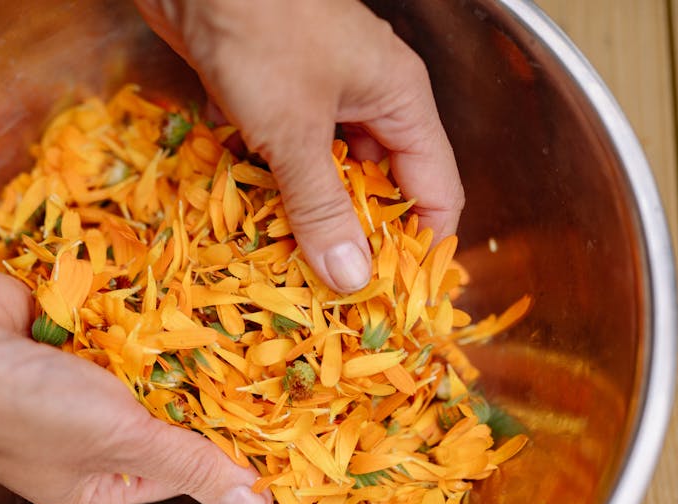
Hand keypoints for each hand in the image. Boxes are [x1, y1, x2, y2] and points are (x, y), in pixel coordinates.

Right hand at [0, 198, 270, 503]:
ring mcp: (71, 382)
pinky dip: (138, 314)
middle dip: (196, 392)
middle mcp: (81, 439)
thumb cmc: (30, 410)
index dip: (216, 453)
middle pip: (158, 417)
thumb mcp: (124, 444)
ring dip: (169, 347)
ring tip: (233, 327)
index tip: (268, 428)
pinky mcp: (65, 332)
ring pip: (142, 366)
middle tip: (260, 368)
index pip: (172, 474)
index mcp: (89, 485)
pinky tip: (180, 296)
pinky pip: (118, 325)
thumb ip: (191, 467)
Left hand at [136, 0, 463, 292]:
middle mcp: (364, 99)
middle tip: (332, 292)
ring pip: (322, 172)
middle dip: (354, 236)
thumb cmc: (259, 31)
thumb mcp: (295, 130)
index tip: (397, 298)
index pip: (434, 189)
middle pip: (376, 185)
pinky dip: (263, 182)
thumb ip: (322, 206)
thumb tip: (351, 277)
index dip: (421, 245)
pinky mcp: (266, 95)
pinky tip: (244, 217)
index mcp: (398, 100)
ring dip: (303, 213)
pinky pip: (278, 154)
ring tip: (287, 266)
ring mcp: (313, 96)